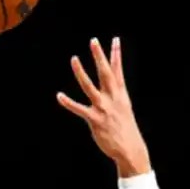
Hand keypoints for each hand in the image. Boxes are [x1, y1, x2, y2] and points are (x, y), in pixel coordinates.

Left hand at [57, 37, 150, 173]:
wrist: (130, 149)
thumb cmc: (125, 129)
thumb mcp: (124, 108)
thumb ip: (116, 96)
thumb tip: (113, 86)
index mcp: (121, 94)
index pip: (118, 70)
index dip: (116, 55)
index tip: (114, 40)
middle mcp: (113, 98)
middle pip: (105, 73)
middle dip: (100, 56)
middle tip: (94, 41)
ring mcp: (103, 108)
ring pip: (90, 86)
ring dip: (81, 72)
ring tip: (74, 59)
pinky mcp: (95, 120)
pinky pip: (79, 109)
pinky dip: (68, 102)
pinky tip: (59, 95)